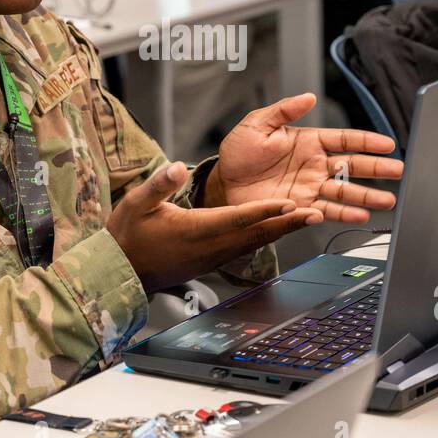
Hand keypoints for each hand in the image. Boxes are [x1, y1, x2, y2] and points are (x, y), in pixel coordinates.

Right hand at [106, 162, 318, 292]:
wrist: (120, 271)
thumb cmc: (128, 236)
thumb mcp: (136, 204)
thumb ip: (159, 184)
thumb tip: (176, 166)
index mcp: (194, 230)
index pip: (236, 218)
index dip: (265, 211)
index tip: (289, 204)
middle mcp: (210, 247)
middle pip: (256, 234)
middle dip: (288, 224)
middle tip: (317, 213)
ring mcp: (213, 258)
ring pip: (255, 243)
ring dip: (283, 231)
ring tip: (309, 218)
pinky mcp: (213, 262)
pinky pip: (247, 248)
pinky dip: (267, 237)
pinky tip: (280, 229)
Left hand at [206, 93, 403, 223]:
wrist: (223, 182)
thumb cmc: (239, 151)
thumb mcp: (257, 124)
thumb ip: (283, 111)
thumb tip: (307, 97)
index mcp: (309, 142)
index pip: (344, 139)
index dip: (366, 141)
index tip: (388, 144)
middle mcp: (315, 165)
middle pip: (352, 166)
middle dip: (377, 169)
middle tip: (398, 171)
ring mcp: (310, 187)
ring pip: (345, 192)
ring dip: (367, 196)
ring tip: (387, 200)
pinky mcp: (301, 207)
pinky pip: (326, 211)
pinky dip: (342, 214)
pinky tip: (359, 216)